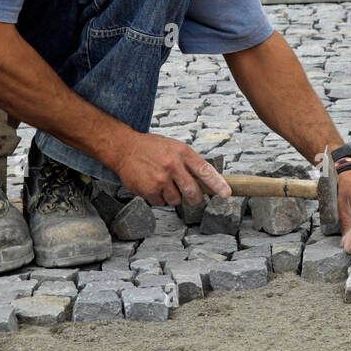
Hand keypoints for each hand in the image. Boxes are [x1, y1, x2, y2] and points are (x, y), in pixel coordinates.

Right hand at [114, 132, 230, 206]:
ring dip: (173, 196)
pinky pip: (161, 202)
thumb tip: (205, 181)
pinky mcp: (149, 189)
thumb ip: (188, 162)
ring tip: (163, 183)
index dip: (217, 184)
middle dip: (194, 197)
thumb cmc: (151, 148)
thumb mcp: (174, 147)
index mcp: (182, 152)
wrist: (124, 148)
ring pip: (176, 199)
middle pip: (192, 191)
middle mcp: (173, 165)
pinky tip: (152, 185)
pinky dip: (159, 198)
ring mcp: (160, 178)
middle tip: (192, 196)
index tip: (226, 193)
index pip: (205, 170)